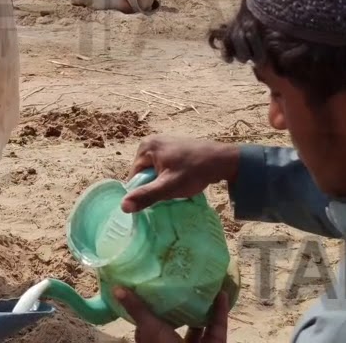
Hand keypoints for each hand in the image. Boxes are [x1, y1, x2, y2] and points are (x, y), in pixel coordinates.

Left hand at [114, 288, 230, 342]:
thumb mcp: (148, 327)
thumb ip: (137, 309)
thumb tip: (116, 288)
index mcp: (155, 339)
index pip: (151, 319)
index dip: (153, 304)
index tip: (156, 282)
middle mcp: (173, 342)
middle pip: (177, 320)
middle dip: (180, 303)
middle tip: (183, 280)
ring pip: (199, 323)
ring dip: (203, 306)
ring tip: (203, 284)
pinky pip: (217, 326)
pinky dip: (220, 311)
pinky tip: (221, 293)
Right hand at [122, 135, 239, 213]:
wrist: (223, 160)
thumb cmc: (195, 172)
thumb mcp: (169, 187)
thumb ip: (146, 196)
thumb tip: (123, 206)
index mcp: (145, 146)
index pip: (135, 175)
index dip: (145, 189)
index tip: (160, 196)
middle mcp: (152, 140)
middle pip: (145, 172)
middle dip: (155, 184)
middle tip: (170, 192)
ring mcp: (164, 141)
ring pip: (156, 169)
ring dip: (164, 180)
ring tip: (178, 185)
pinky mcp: (174, 145)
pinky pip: (165, 164)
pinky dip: (171, 173)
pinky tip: (183, 178)